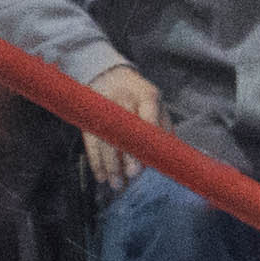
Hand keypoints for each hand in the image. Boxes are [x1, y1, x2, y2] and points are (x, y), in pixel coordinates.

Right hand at [80, 59, 168, 183]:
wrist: (110, 76)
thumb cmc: (141, 98)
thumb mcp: (157, 106)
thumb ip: (163, 128)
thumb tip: (169, 158)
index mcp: (147, 95)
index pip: (149, 114)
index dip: (149, 135)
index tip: (152, 152)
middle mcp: (125, 98)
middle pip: (124, 127)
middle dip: (128, 153)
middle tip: (133, 175)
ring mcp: (105, 106)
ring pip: (105, 137)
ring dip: (110, 164)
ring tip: (117, 184)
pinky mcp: (90, 116)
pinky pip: (91, 141)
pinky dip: (96, 161)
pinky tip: (102, 176)